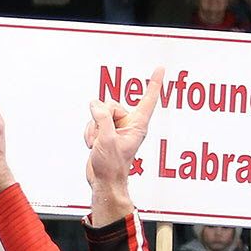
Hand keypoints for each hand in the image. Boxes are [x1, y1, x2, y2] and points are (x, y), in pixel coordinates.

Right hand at [83, 69, 163, 223]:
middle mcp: (128, 124)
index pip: (148, 100)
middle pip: (111, 105)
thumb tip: (95, 104)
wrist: (103, 181)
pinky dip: (90, 133)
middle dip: (101, 119)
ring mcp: (116, 128)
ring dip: (94, 129)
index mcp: (137, 125)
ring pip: (99, 114)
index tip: (160, 69)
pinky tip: (94, 145)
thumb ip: (101, 117)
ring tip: (99, 145)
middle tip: (103, 137)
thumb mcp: (106, 139)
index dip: (154, 83)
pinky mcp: (106, 132)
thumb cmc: (111, 166)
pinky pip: (93, 122)